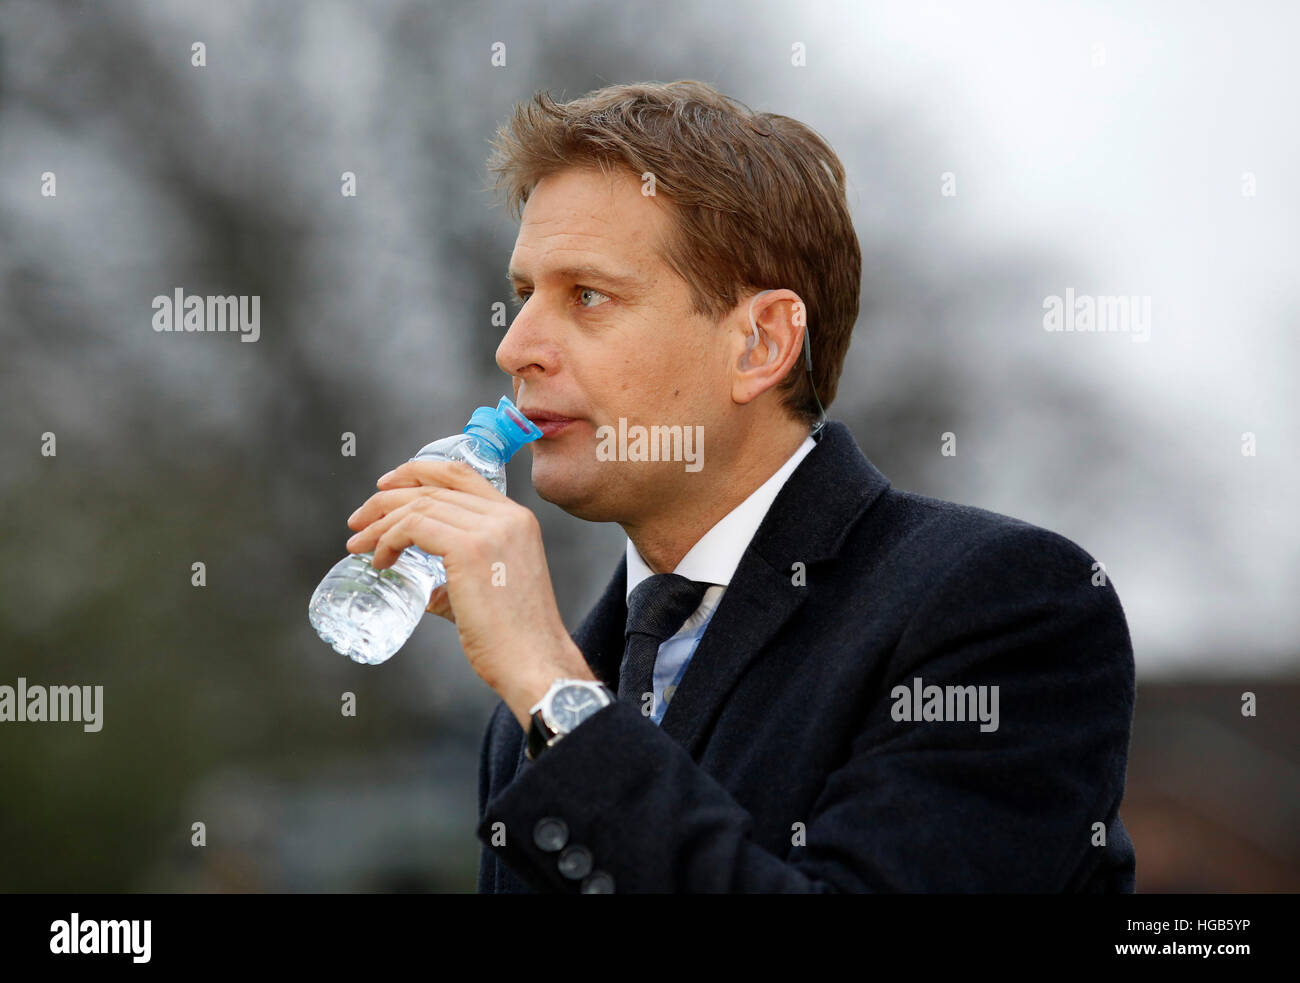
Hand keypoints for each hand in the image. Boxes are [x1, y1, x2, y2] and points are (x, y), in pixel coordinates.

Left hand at [344, 459, 593, 726]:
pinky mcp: (471, 549)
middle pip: (433, 488)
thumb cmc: (515, 638)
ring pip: (420, 505)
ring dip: (381, 523)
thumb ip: (458, 580)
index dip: (418, 472)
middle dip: (386, 500)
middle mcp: (507, 516)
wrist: (535, 662)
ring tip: (359, 545)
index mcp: (516, 519)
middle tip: (359, 520)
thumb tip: (425, 590)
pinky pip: (415, 527)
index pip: (460, 474)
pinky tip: (382, 561)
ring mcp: (491, 529)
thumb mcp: (492, 589)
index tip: (387, 485)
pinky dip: (389, 540)